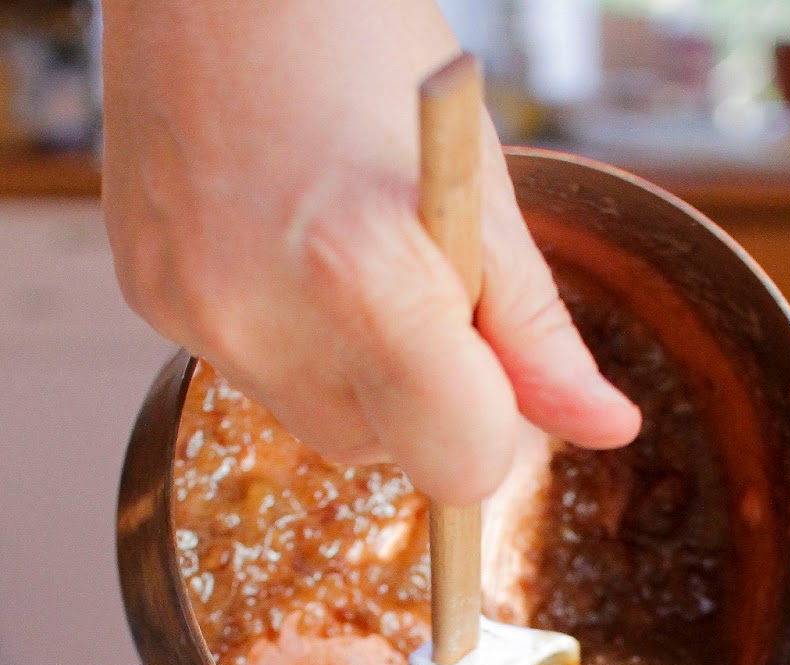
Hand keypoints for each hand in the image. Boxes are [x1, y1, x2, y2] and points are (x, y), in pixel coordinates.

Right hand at [101, 0, 640, 501]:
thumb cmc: (356, 42)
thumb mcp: (479, 186)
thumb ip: (537, 332)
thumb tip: (609, 430)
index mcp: (363, 276)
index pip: (460, 465)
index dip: (494, 429)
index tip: (496, 369)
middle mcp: (262, 317)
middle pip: (386, 453)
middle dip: (419, 393)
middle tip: (414, 277)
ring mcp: (193, 313)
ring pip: (317, 420)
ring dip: (352, 370)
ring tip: (342, 247)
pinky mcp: (149, 297)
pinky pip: (252, 368)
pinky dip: (284, 331)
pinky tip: (278, 237)